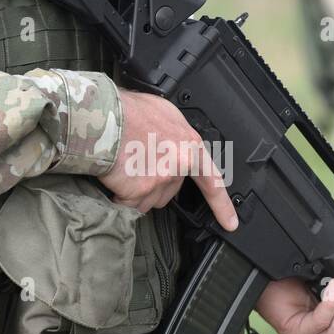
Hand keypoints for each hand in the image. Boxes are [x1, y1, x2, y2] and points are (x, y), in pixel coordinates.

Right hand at [101, 90, 238, 230]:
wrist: (103, 117)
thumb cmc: (128, 110)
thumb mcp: (164, 113)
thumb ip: (175, 134)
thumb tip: (174, 143)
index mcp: (190, 146)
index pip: (212, 181)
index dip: (222, 205)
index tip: (230, 223)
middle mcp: (179, 165)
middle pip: (170, 192)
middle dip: (154, 185)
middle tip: (137, 163)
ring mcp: (160, 181)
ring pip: (149, 201)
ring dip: (136, 192)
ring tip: (124, 167)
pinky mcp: (139, 192)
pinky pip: (129, 205)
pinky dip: (120, 196)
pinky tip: (115, 177)